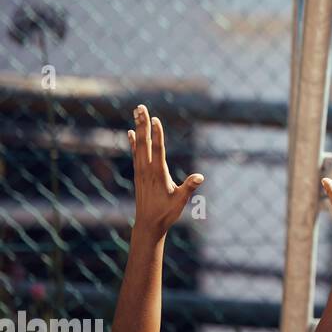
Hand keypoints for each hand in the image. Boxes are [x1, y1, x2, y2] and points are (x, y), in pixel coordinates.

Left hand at [128, 105, 202, 235]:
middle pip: (144, 142)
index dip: (157, 134)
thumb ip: (189, 187)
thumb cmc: (166, 213)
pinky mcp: (139, 174)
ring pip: (138, 145)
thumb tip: (200, 177)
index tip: (155, 119)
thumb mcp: (181, 201)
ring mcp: (141, 171)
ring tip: (136, 113)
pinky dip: (133, 142)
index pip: (157, 149)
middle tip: (140, 107)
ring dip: (138, 128)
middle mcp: (146, 169)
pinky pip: (135, 153)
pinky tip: (130, 133)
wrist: (148, 225)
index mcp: (158, 173)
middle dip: (142, 124)